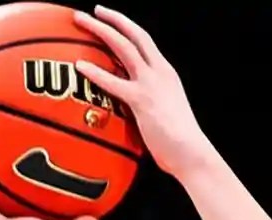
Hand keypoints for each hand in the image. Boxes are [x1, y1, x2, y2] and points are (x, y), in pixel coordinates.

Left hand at [74, 6, 214, 178]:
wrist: (192, 152)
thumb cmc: (178, 141)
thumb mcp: (163, 112)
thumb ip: (147, 102)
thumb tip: (128, 107)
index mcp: (165, 73)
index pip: (144, 40)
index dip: (125, 26)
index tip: (109, 17)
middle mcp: (159, 72)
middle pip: (133, 35)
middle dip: (111, 19)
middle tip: (90, 12)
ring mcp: (151, 84)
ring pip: (123, 47)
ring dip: (101, 30)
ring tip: (80, 21)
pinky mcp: (142, 101)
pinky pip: (114, 82)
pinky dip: (96, 72)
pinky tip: (79, 65)